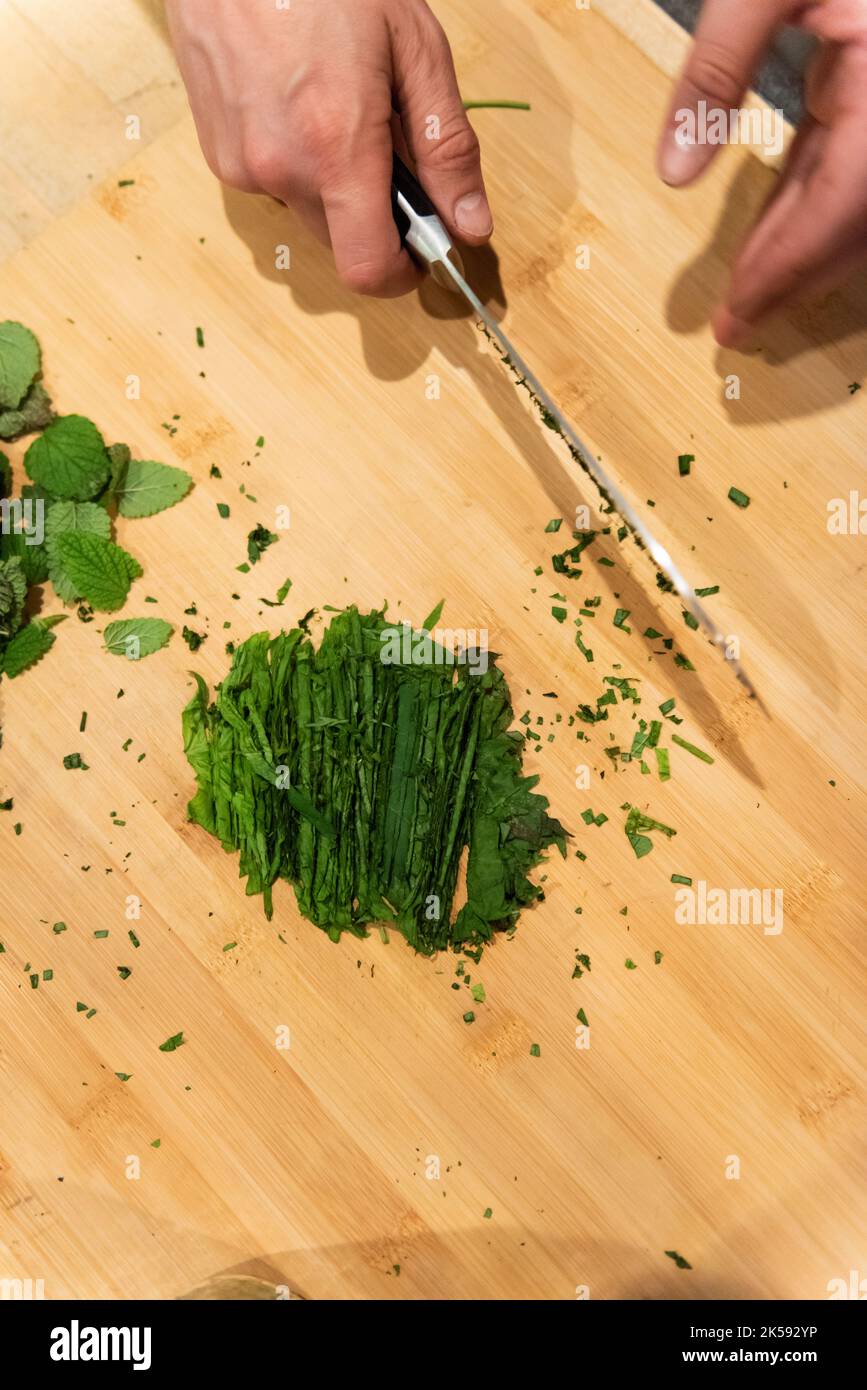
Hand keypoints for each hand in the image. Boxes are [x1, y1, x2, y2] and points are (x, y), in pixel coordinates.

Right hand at [166, 0, 491, 296]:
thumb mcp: (414, 48)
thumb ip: (447, 147)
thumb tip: (472, 224)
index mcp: (335, 147)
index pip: (367, 270)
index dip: (401, 275)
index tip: (421, 250)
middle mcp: (280, 169)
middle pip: (342, 242)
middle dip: (374, 213)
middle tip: (389, 145)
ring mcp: (240, 164)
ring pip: (309, 213)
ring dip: (335, 185)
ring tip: (340, 107)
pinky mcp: (216, 153)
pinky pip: (274, 184)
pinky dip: (298, 162)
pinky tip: (300, 101)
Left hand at [656, 0, 866, 346]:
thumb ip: (717, 71)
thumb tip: (672, 172)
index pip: (831, 220)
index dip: (779, 279)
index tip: (734, 326)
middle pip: (852, 228)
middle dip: (791, 275)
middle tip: (739, 323)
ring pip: (861, 203)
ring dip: (807, 242)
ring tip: (751, 281)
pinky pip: (862, 165)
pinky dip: (823, 192)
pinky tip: (783, 209)